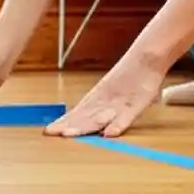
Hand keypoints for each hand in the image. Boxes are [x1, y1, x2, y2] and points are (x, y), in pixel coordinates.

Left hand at [44, 56, 166, 137]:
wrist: (146, 59)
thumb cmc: (130, 78)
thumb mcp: (111, 93)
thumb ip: (100, 108)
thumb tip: (92, 123)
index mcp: (97, 100)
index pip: (77, 114)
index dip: (63, 123)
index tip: (48, 131)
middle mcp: (104, 103)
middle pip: (83, 117)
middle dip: (66, 125)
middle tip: (50, 132)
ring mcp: (119, 104)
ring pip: (99, 117)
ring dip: (83, 126)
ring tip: (68, 134)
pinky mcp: (135, 104)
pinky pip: (126, 117)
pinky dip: (117, 125)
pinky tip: (108, 134)